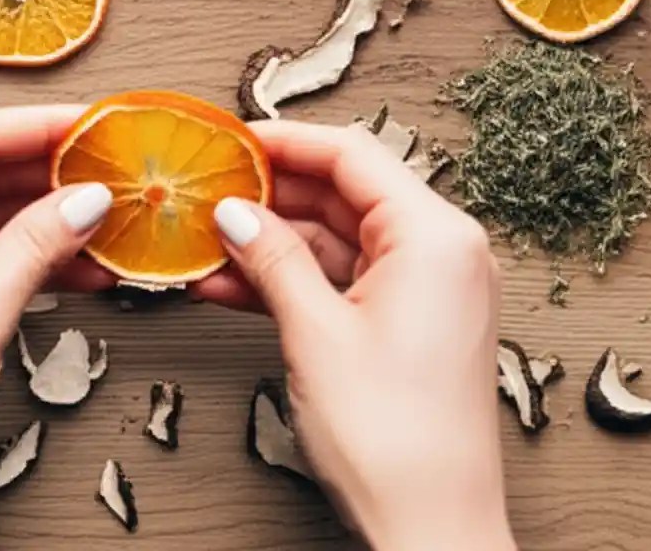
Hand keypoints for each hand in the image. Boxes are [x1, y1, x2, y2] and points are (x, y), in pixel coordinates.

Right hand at [191, 121, 514, 550]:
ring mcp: (428, 290)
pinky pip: (344, 281)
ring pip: (338, 240)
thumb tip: (236, 214)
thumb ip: (272, 259)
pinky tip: (234, 283)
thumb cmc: (395, 440)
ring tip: (208, 242)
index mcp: (436, 237)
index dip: (285, 142)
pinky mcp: (409, 324)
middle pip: (345, 193)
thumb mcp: (315, 332)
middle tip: (209, 192)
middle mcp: (442, 253)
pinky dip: (294, 280)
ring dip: (274, 242)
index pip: (353, 155)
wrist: (432, 525)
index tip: (233, 139)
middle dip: (272, 195)